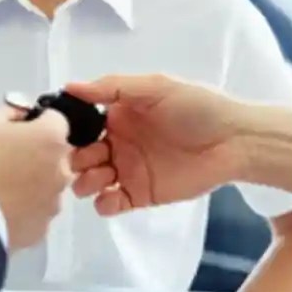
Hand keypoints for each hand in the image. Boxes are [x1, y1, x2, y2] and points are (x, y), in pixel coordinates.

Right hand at [0, 106, 72, 251]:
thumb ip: (9, 112)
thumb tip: (22, 117)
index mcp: (52, 139)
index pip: (56, 120)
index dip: (36, 122)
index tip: (15, 131)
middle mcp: (62, 171)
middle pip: (56, 156)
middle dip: (37, 155)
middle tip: (4, 161)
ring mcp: (54, 204)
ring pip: (48, 186)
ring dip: (32, 184)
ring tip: (0, 190)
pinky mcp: (42, 230)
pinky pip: (36, 212)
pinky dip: (24, 209)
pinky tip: (0, 210)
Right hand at [64, 73, 253, 215]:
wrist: (234, 142)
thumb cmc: (198, 108)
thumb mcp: (155, 87)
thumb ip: (112, 87)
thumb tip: (69, 87)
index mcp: (119, 115)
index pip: (81, 125)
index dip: (67, 131)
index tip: (57, 135)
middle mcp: (118, 142)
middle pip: (81, 155)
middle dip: (72, 160)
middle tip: (75, 162)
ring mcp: (128, 170)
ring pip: (91, 181)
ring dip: (84, 182)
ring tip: (96, 179)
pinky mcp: (141, 195)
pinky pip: (112, 203)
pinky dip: (103, 204)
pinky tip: (109, 197)